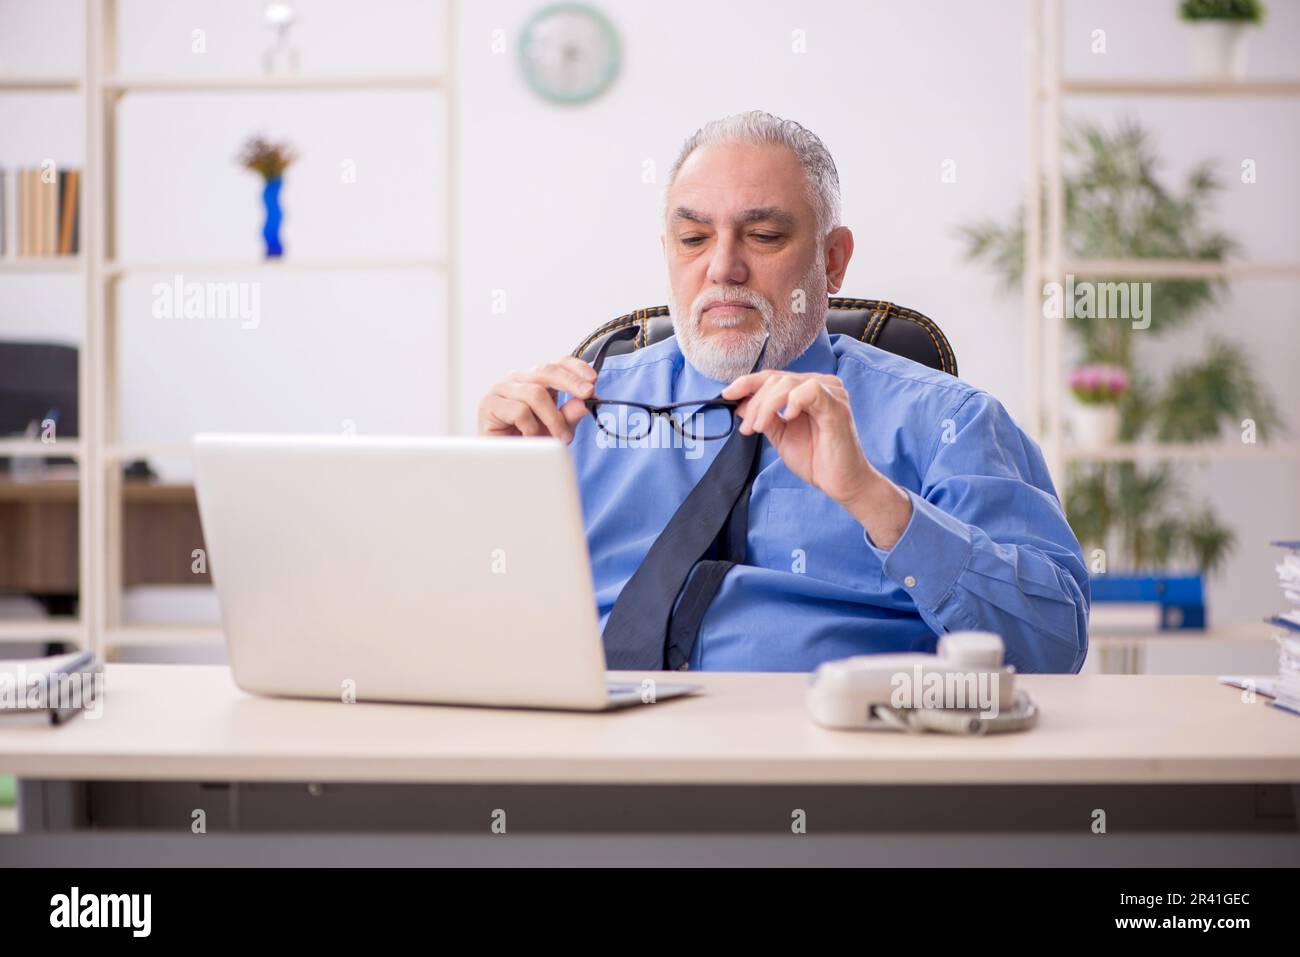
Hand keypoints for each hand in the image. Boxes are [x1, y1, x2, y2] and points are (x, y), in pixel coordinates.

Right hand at [478, 357, 595, 442]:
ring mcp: (501, 389)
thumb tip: (584, 403)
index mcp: (534, 379)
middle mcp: (517, 379)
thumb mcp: (557, 427)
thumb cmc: (528, 439)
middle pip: (546, 371)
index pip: (557, 363)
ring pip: (535, 393)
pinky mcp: (489, 403)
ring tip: (561, 436)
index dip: (576, 367)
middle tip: (587, 395)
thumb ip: (570, 414)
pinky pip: (519, 410)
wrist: (502, 460)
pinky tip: (531, 437)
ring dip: (553, 418)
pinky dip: (531, 427)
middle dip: (570, 383)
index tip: (593, 380)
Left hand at [721, 370, 911, 547]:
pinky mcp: (837, 406)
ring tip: (759, 428)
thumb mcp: (781, 435)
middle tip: (748, 428)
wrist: (840, 483)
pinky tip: (787, 418)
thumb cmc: (816, 459)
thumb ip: (764, 417)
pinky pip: (810, 391)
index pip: (773, 377)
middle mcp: (820, 385)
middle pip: (776, 379)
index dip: (747, 383)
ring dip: (766, 406)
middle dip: (755, 403)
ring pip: (787, 384)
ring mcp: (831, 393)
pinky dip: (792, 402)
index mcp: (807, 389)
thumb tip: (740, 403)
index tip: (727, 395)